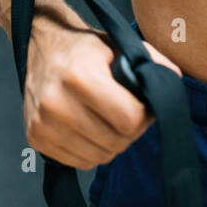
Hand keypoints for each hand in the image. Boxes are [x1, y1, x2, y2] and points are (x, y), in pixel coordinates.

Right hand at [23, 19, 181, 168]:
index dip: (144, 116)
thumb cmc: (84, 48)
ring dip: (111, 143)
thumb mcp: (120, 44)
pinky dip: (91, 151)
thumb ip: (151, 62)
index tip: (140, 105)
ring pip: (99, 157)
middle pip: (116, 142)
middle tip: (125, 113)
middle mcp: (56, 102)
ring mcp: (43, 123)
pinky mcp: (36, 137)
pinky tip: (88, 129)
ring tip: (106, 120)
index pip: (129, 120)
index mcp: (80, 76)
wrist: (40, 46)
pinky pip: (79, 162)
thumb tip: (171, 83)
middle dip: (129, 131)